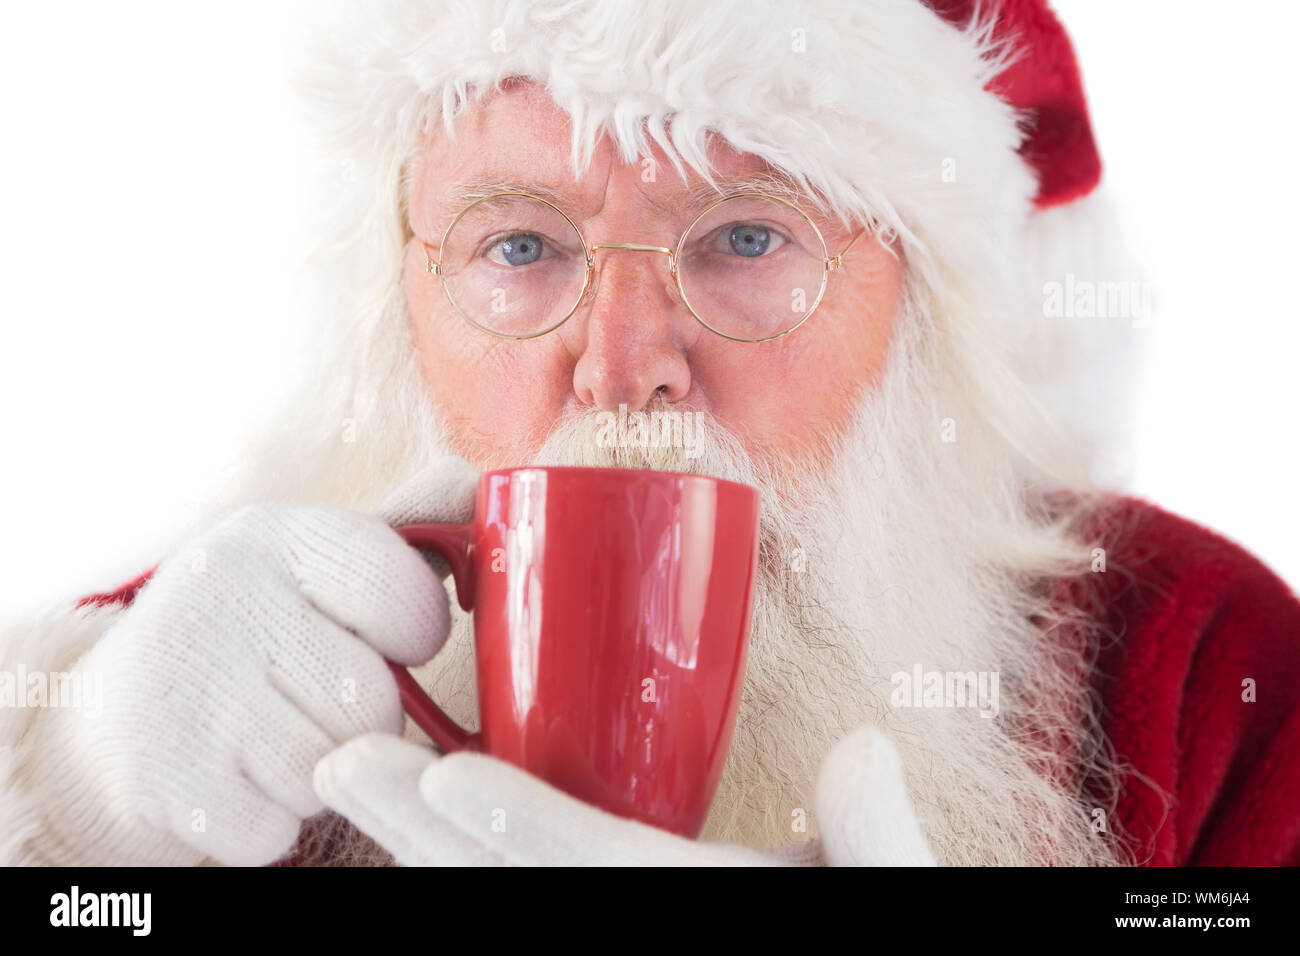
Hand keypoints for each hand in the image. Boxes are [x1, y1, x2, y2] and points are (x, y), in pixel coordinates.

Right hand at [15, 456, 477, 866]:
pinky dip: (264, 824)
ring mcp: (186, 681)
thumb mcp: (319, 564)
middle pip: (375, 701)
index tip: (375, 636)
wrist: (114, 718)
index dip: (410, 637)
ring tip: (265, 737)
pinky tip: (229, 778)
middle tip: (304, 697)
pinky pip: (275, 830)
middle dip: (358, 718)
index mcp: (279, 533)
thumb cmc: (253, 636)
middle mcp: (223, 590)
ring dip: (314, 774)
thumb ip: (411, 529)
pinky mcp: (160, 772)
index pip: (411, 600)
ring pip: (331, 768)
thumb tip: (484, 493)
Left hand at [314, 723, 936, 865]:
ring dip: (410, 842)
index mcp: (686, 904)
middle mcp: (631, 921)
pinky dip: (446, 865)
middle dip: (416, 825)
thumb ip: (875, 832)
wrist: (835, 953)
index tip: (444, 780)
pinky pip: (503, 894)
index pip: (591, 868)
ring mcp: (610, 921)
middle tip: (341, 761)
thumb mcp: (887, 891)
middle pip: (505, 883)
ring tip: (348, 780)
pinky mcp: (602, 905)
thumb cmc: (858, 916)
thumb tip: (864, 744)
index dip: (518, 825)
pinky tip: (405, 832)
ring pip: (484, 893)